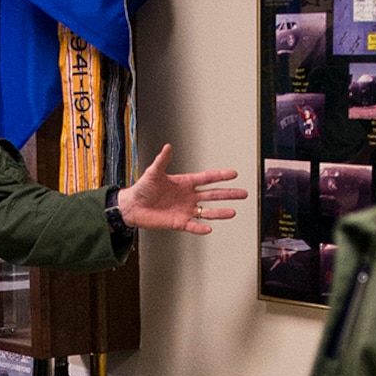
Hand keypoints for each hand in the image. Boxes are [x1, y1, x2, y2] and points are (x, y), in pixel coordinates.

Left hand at [116, 145, 244, 234]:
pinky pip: (193, 226)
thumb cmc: (142, 188)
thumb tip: (167, 147)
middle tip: (243, 194)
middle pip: (213, 195)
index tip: (234, 174)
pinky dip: (200, 228)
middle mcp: (188, 196)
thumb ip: (162, 160)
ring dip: (220, 212)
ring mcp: (185, 210)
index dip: (220, 176)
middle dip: (228, 194)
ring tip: (233, 212)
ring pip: (207, 211)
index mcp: (185, 183)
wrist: (132, 206)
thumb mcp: (153, 172)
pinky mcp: (178, 222)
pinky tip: (209, 228)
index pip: (207, 178)